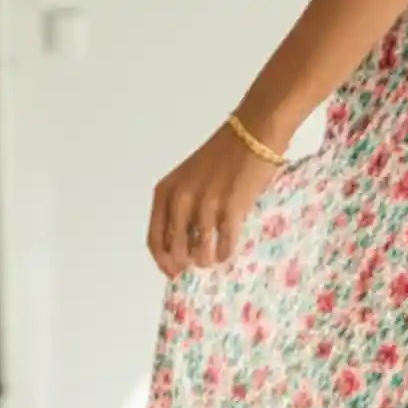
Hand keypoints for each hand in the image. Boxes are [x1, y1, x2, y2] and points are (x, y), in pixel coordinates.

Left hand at [147, 123, 281, 278]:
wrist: (253, 135)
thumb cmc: (224, 156)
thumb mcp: (189, 179)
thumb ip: (181, 207)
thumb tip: (184, 245)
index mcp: (166, 192)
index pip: (155, 240)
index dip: (163, 262)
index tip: (174, 273)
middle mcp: (181, 200)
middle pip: (177, 251)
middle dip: (188, 264)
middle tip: (200, 263)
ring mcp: (205, 205)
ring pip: (201, 253)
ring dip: (209, 260)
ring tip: (216, 257)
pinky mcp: (231, 208)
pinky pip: (224, 245)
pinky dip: (226, 253)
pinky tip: (229, 250)